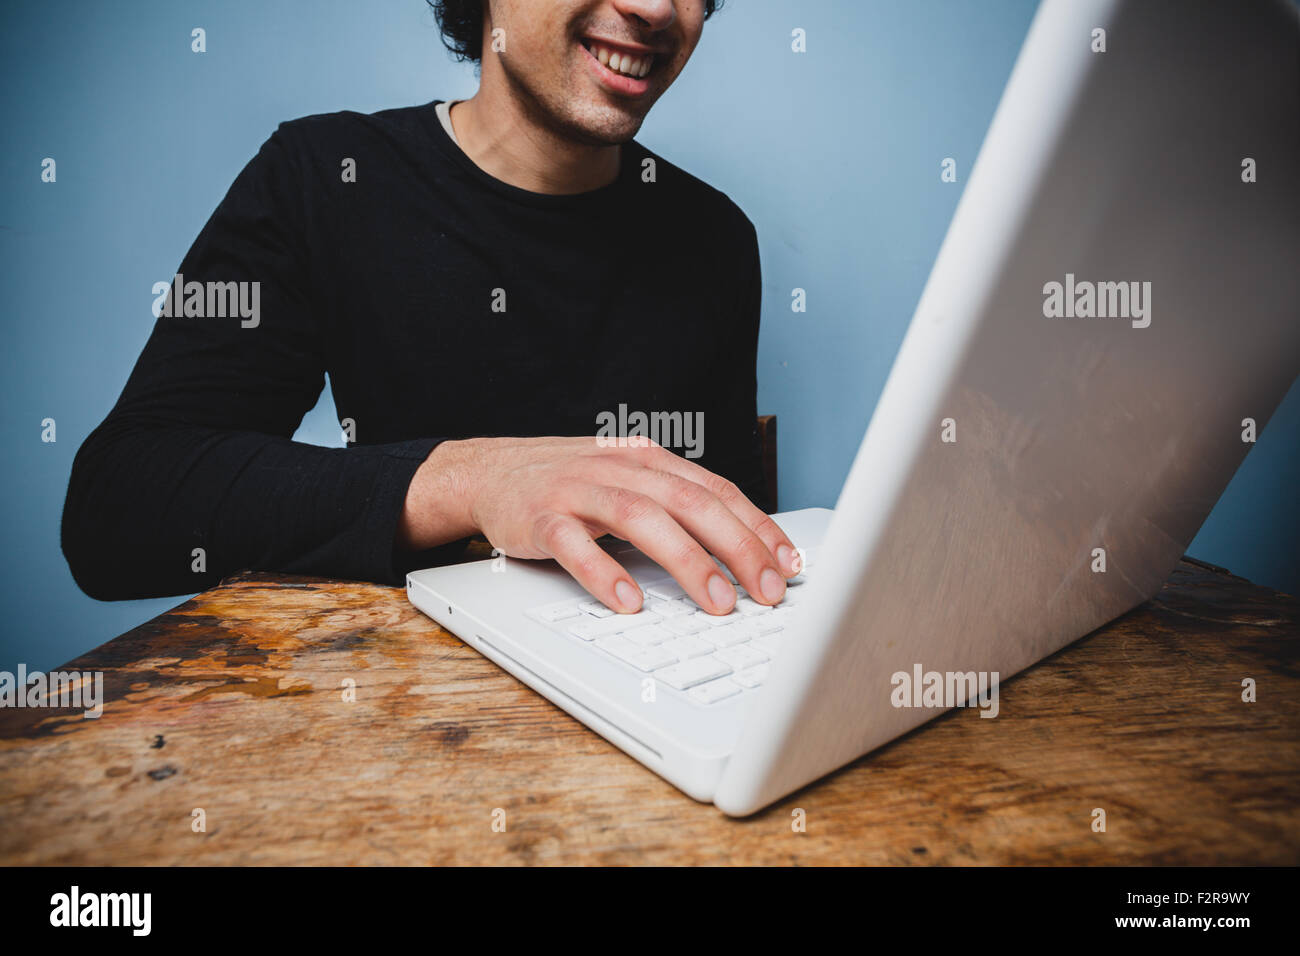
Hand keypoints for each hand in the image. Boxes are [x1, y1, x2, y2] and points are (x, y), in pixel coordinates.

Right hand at [398, 436, 800, 613]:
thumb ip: (677, 508)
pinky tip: (630, 603)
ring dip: (687, 562)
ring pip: (642, 519)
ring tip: (717, 603)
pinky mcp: (541, 516)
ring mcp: (579, 490)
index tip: (789, 565)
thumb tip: (742, 551)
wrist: (490, 472)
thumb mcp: (630, 483)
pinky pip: (576, 545)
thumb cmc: (570, 485)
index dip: (758, 527)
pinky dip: (605, 574)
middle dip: (737, 548)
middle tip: (766, 592)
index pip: (717, 491)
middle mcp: (621, 468)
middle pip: (691, 503)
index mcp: (650, 459)